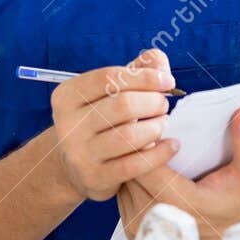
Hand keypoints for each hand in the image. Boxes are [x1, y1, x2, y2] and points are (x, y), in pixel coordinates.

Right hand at [51, 48, 180, 201]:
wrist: (74, 166)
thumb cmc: (100, 120)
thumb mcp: (108, 93)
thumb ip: (134, 71)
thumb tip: (158, 61)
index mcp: (67, 95)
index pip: (109, 77)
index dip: (143, 76)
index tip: (167, 80)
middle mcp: (67, 124)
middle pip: (122, 105)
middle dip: (152, 102)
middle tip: (163, 105)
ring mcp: (79, 153)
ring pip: (129, 135)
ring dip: (156, 126)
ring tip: (163, 123)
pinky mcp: (94, 178)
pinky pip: (134, 165)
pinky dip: (160, 154)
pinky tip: (172, 145)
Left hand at [117, 105, 239, 239]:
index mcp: (179, 202)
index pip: (145, 163)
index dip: (145, 140)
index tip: (153, 122)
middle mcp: (155, 216)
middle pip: (128, 169)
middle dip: (134, 146)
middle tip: (143, 122)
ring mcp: (140, 225)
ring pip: (121, 180)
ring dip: (129, 161)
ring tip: (142, 141)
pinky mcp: (132, 228)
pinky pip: (120, 193)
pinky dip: (127, 178)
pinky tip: (142, 165)